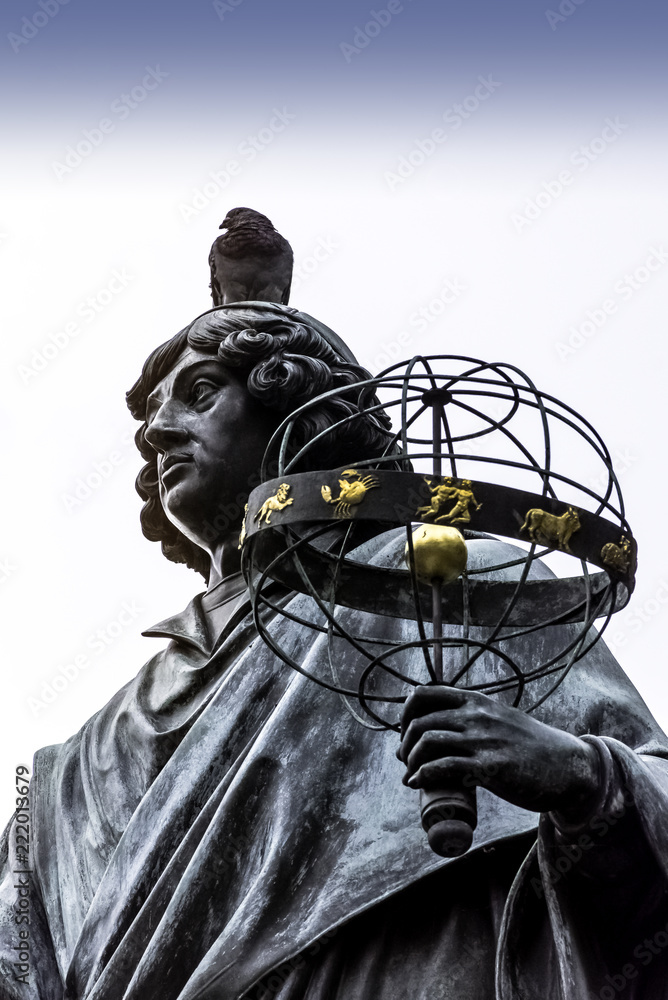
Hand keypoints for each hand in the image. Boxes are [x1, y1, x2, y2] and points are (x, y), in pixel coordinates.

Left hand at [398, 686, 601, 822]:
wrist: (569, 766)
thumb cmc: (532, 747)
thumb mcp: (501, 718)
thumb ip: (476, 717)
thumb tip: (445, 727)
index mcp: (476, 702)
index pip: (423, 694)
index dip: (406, 715)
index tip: (407, 734)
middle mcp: (476, 716)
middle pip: (420, 722)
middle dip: (405, 744)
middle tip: (406, 761)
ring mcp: (483, 741)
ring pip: (428, 742)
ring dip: (411, 761)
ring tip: (412, 775)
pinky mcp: (491, 767)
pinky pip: (444, 767)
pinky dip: (423, 775)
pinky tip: (417, 783)